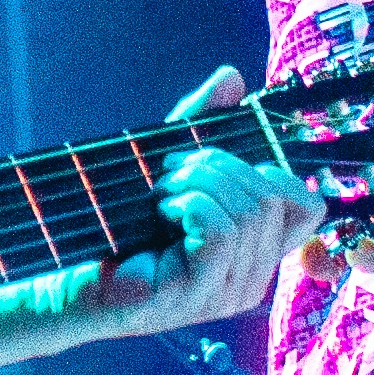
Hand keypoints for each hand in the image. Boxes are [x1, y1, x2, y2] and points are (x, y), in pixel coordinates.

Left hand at [72, 143, 322, 338]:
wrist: (66, 276)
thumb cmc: (116, 226)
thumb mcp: (167, 167)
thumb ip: (200, 124)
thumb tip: (232, 77)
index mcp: (254, 253)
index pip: (307, 208)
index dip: (272, 172)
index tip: (213, 164)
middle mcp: (251, 279)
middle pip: (269, 197)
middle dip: (216, 166)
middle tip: (169, 173)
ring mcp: (225, 294)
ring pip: (247, 212)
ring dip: (195, 183)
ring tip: (159, 194)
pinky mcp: (194, 296)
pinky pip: (220, 233)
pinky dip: (188, 205)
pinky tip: (160, 212)